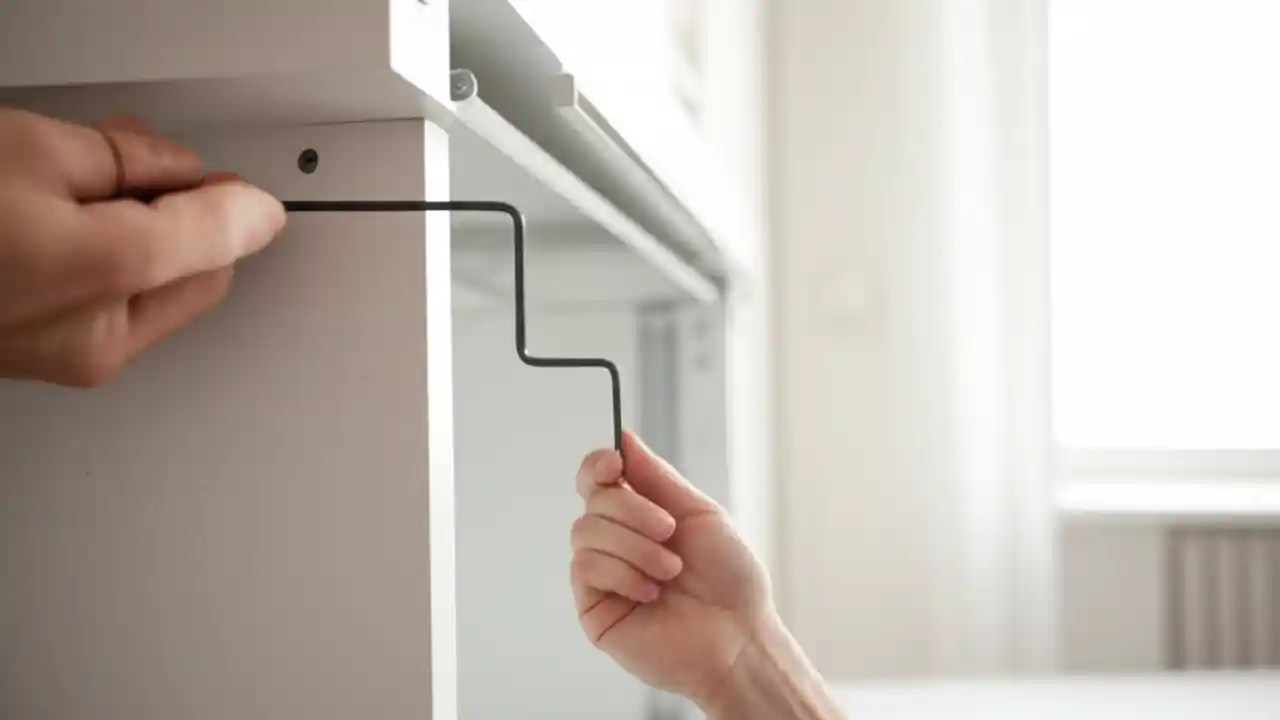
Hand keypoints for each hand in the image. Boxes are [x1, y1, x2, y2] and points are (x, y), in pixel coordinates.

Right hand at [0, 108, 284, 385]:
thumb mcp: (33, 151)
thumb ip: (126, 158)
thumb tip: (178, 170)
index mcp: (108, 279)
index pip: (217, 237)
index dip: (234, 198)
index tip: (242, 185)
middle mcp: (96, 342)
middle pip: (196, 274)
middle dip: (189, 218)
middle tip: (153, 167)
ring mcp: (65, 361)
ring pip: (153, 295)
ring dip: (148, 242)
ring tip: (89, 188)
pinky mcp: (38, 361)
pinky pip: (107, 310)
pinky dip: (107, 270)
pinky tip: (67, 227)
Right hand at [572, 432, 841, 717]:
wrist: (739, 638)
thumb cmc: (730, 580)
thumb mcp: (698, 514)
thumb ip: (657, 477)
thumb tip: (624, 439)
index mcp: (638, 517)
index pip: (597, 480)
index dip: (598, 465)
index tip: (617, 464)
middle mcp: (616, 542)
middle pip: (592, 500)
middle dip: (632, 511)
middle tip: (669, 532)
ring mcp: (602, 576)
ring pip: (585, 532)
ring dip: (634, 546)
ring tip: (670, 571)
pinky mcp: (594, 608)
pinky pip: (586, 568)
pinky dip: (623, 573)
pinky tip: (650, 593)